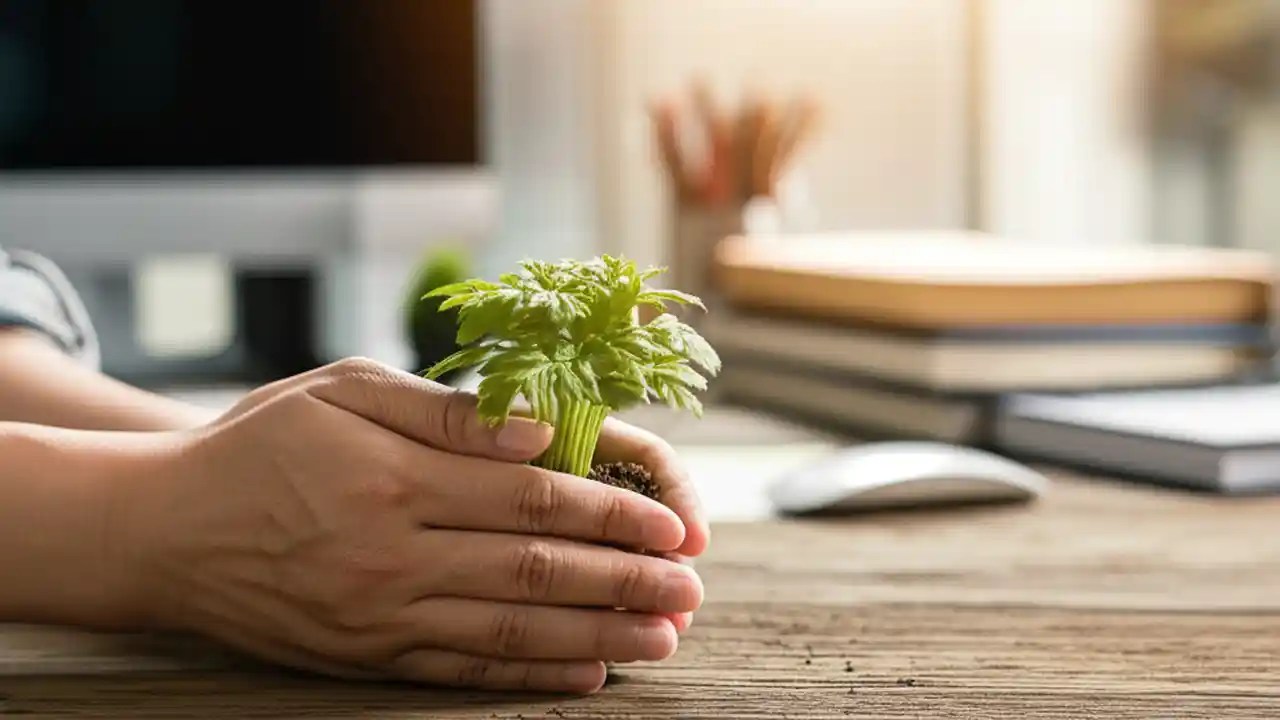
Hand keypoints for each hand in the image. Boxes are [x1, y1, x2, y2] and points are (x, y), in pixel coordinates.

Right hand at [116, 358, 703, 693]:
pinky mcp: (367, 656)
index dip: (612, 512)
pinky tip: (586, 673)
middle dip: (627, 579)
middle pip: (538, 569)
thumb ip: (447, 412)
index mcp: (399, 478)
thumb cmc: (261, 445)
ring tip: (662, 636)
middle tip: (691, 589)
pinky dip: (531, 674)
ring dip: (599, 634)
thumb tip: (540, 429)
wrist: (165, 530)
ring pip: (513, 628)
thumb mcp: (344, 391)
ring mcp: (383, 615)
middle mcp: (396, 554)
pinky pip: (464, 671)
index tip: (673, 524)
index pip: (533, 499)